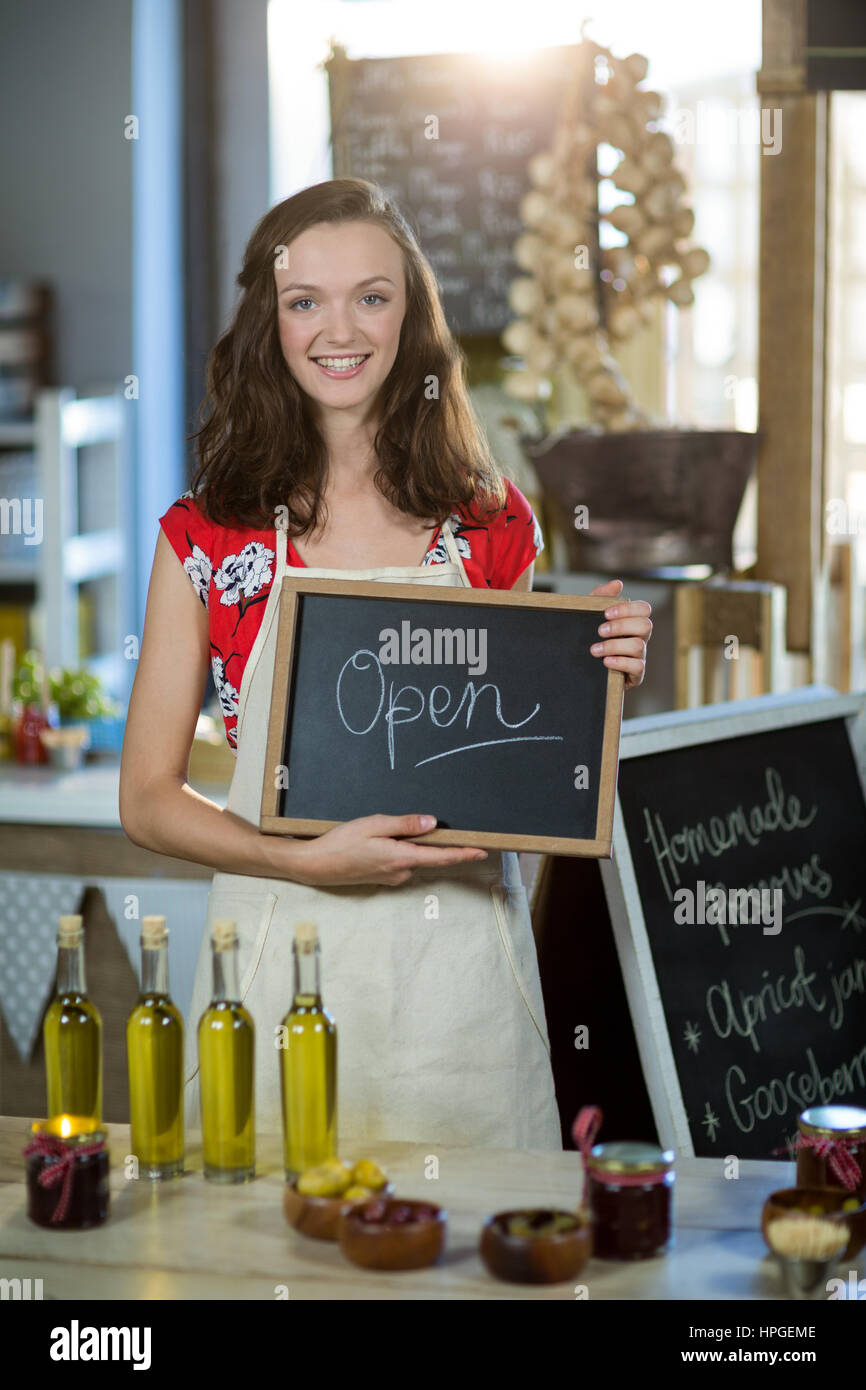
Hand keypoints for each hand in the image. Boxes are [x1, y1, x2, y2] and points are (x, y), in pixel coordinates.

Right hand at [290, 813, 486, 887]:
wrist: (315, 865)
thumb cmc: (341, 843)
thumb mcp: (374, 824)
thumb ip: (405, 824)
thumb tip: (432, 823)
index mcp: (402, 858)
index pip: (442, 857)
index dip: (464, 853)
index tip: (483, 850)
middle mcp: (401, 872)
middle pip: (427, 854)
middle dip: (426, 839)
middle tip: (410, 823)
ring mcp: (392, 877)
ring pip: (411, 856)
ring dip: (406, 843)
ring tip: (377, 832)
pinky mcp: (383, 878)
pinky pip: (400, 861)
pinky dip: (397, 850)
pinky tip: (376, 841)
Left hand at [588, 579, 652, 691]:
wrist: (579, 672)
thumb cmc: (590, 640)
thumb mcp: (589, 617)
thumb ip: (601, 598)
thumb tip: (617, 583)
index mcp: (632, 623)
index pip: (644, 609)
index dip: (628, 609)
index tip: (606, 613)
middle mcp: (640, 639)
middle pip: (646, 625)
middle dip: (621, 626)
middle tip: (600, 630)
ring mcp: (639, 657)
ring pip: (638, 646)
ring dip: (614, 645)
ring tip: (594, 650)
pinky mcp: (636, 675)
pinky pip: (637, 667)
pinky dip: (620, 662)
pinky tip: (605, 662)